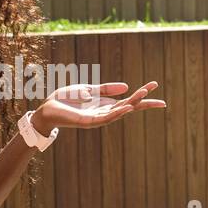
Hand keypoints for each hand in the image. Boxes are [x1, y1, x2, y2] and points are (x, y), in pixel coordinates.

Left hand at [34, 81, 165, 130]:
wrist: (47, 108)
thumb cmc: (66, 100)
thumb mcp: (89, 89)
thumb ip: (107, 89)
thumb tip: (127, 87)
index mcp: (105, 104)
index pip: (128, 100)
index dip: (141, 94)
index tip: (155, 86)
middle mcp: (104, 112)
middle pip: (129, 107)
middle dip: (143, 101)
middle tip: (160, 97)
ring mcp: (97, 118)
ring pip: (120, 112)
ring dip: (132, 104)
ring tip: (144, 95)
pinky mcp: (88, 122)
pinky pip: (106, 118)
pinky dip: (118, 113)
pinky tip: (127, 107)